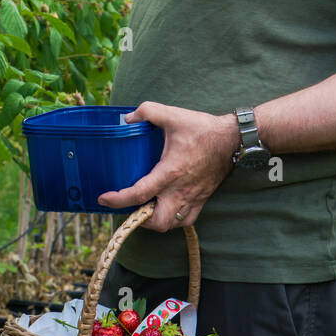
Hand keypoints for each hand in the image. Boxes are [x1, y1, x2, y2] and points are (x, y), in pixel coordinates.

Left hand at [96, 103, 236, 231]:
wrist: (233, 139)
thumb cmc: (202, 129)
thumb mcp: (172, 115)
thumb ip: (147, 112)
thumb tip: (127, 118)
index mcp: (170, 172)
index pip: (139, 194)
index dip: (118, 200)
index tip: (103, 198)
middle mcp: (181, 190)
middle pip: (157, 222)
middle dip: (139, 219)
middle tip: (130, 205)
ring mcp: (193, 197)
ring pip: (171, 224)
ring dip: (156, 221)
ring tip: (146, 207)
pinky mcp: (202, 198)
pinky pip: (186, 220)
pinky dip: (173, 219)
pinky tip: (166, 206)